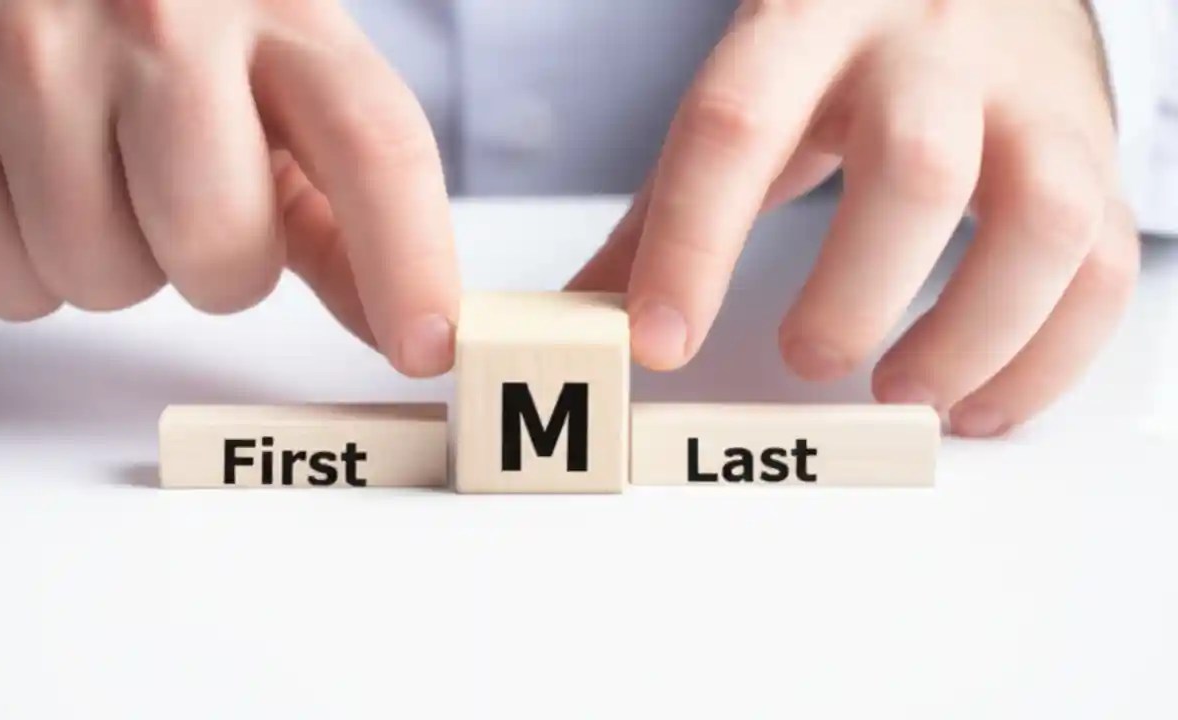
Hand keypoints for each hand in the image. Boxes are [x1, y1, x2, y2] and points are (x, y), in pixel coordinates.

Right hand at [0, 0, 458, 376]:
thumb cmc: (169, 26)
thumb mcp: (280, 80)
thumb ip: (343, 208)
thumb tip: (409, 326)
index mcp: (281, 11)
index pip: (373, 145)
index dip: (410, 262)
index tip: (429, 347)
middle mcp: (160, 17)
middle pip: (222, 252)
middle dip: (220, 267)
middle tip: (190, 198)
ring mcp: (34, 57)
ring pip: (109, 284)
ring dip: (120, 264)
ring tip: (103, 170)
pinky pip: (10, 288)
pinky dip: (31, 267)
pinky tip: (33, 178)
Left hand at [571, 0, 1138, 435]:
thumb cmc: (843, 46)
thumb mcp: (751, 91)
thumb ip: (670, 203)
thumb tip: (585, 314)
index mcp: (808, 23)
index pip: (738, 128)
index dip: (692, 244)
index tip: (658, 343)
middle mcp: (928, 51)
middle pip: (914, 169)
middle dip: (856, 291)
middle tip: (808, 361)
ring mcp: (1026, 100)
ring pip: (1041, 220)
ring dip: (972, 335)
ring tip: (907, 396)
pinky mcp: (1090, 153)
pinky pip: (1101, 264)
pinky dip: (1047, 355)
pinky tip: (980, 402)